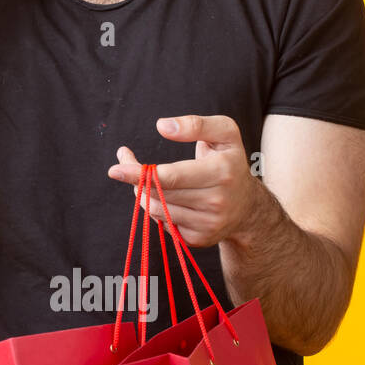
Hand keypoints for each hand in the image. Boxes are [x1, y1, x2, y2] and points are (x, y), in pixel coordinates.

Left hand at [105, 114, 262, 247]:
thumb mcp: (225, 133)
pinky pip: (163, 225)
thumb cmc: (229, 161)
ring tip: (152, 181)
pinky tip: (168, 199)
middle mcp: (217, 201)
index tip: (115, 169)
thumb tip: (162, 126)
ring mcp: (209, 224)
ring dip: (144, 194)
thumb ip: (196, 124)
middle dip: (137, 179)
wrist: (249, 206)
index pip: (171, 177)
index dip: (140, 173)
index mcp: (222, 171)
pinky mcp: (199, 240)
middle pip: (159, 194)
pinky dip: (157, 210)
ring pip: (157, 210)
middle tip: (125, 166)